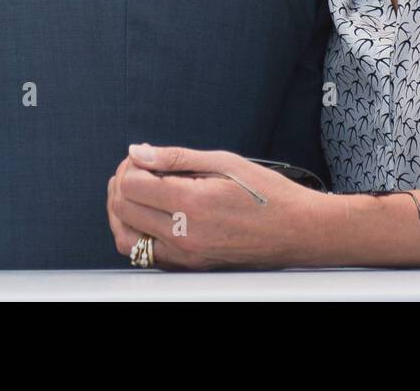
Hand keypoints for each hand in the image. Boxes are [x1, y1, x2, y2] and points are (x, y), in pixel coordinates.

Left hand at [107, 144, 326, 268]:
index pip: (132, 186)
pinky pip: (145, 255)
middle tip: (139, 169)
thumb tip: (139, 153)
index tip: (143, 157)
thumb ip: (175, 158)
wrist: (297, 231)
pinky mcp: (189, 267)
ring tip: (137, 191)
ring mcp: (185, 256)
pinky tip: (149, 215)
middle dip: (122, 184)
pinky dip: (136, 233)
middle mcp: (183, 236)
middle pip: (123, 211)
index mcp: (192, 204)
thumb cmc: (268, 194)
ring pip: (126, 239)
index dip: (130, 166)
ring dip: (121, 212)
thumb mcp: (224, 162)